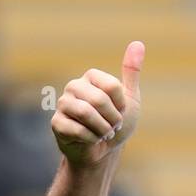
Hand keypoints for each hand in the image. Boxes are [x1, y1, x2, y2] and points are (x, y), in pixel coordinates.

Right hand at [51, 40, 143, 167]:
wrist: (104, 152)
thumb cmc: (116, 124)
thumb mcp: (130, 99)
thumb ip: (131, 73)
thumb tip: (138, 43)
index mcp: (91, 77)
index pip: (112, 87)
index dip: (121, 105)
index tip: (119, 112)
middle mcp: (74, 86)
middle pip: (99, 100)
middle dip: (112, 119)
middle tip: (112, 126)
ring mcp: (63, 104)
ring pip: (86, 113)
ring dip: (102, 129)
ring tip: (102, 133)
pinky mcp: (57, 123)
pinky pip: (78, 130)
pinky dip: (92, 140)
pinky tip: (90, 140)